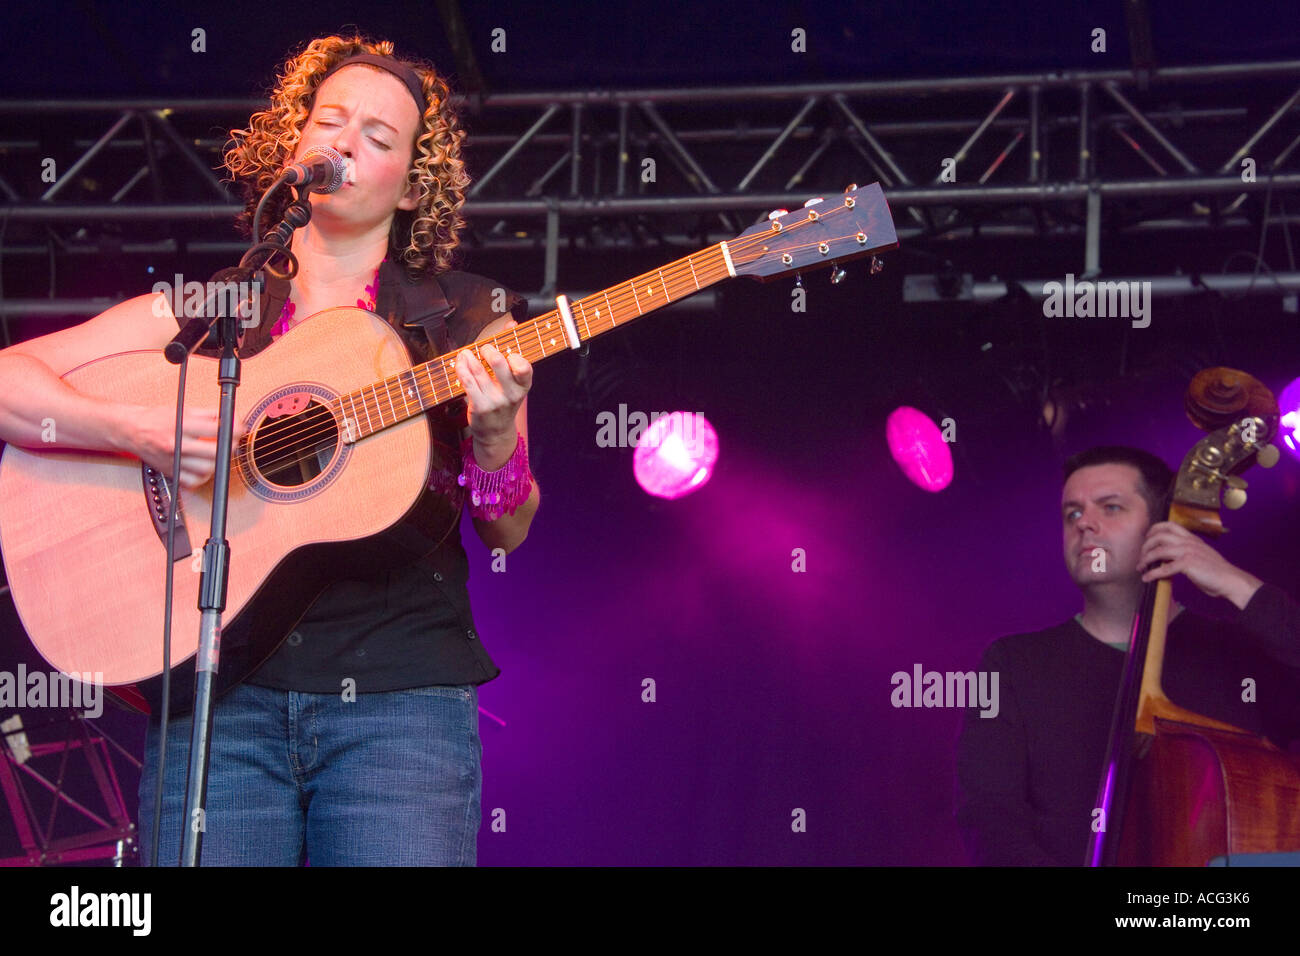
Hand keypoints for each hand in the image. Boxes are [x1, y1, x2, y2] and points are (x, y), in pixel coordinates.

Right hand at [127, 404, 231, 488]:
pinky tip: (205, 467)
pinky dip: (204, 476)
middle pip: (216, 452)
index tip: (239, 428)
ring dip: (218, 462)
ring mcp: (174, 460)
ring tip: (218, 454)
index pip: (217, 429)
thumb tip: (231, 417)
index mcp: (182, 425)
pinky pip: (194, 481)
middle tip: (232, 442)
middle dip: (230, 447)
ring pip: (207, 469)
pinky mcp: (171, 472)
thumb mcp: (184, 409)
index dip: (235, 428)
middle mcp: (178, 444)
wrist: (132, 430)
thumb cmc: (158, 418)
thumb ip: (209, 414)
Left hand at [456, 322, 532, 442]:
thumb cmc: (504, 400)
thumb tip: (512, 323)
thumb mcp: (514, 381)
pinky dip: (461, 369)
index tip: (507, 351)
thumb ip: (512, 351)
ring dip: (469, 357)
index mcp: (523, 385)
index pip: (525, 367)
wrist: (495, 431)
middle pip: (499, 363)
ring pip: (479, 370)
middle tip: (483, 348)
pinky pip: (467, 382)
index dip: (514, 356)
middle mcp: (511, 394)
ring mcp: (495, 401)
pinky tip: (460, 364)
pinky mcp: (479, 406)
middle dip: (488, 350)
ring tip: (465, 353)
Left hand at [1139, 521, 1262, 608]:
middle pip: (1159, 536)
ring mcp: (1188, 552)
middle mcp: (1189, 542)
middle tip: (1141, 556)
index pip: (1169, 525)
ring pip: (1158, 550)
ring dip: (1145, 559)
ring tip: (1141, 567)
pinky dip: (1152, 573)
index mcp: (1192, 538)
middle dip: (1145, 545)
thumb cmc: (1216, 571)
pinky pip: (1164, 568)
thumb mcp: (1200, 555)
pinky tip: (1147, 578)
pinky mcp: (1188, 564)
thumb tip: (1167, 559)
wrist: (1231, 580)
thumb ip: (1185, 553)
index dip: (1154, 529)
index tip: (1147, 538)